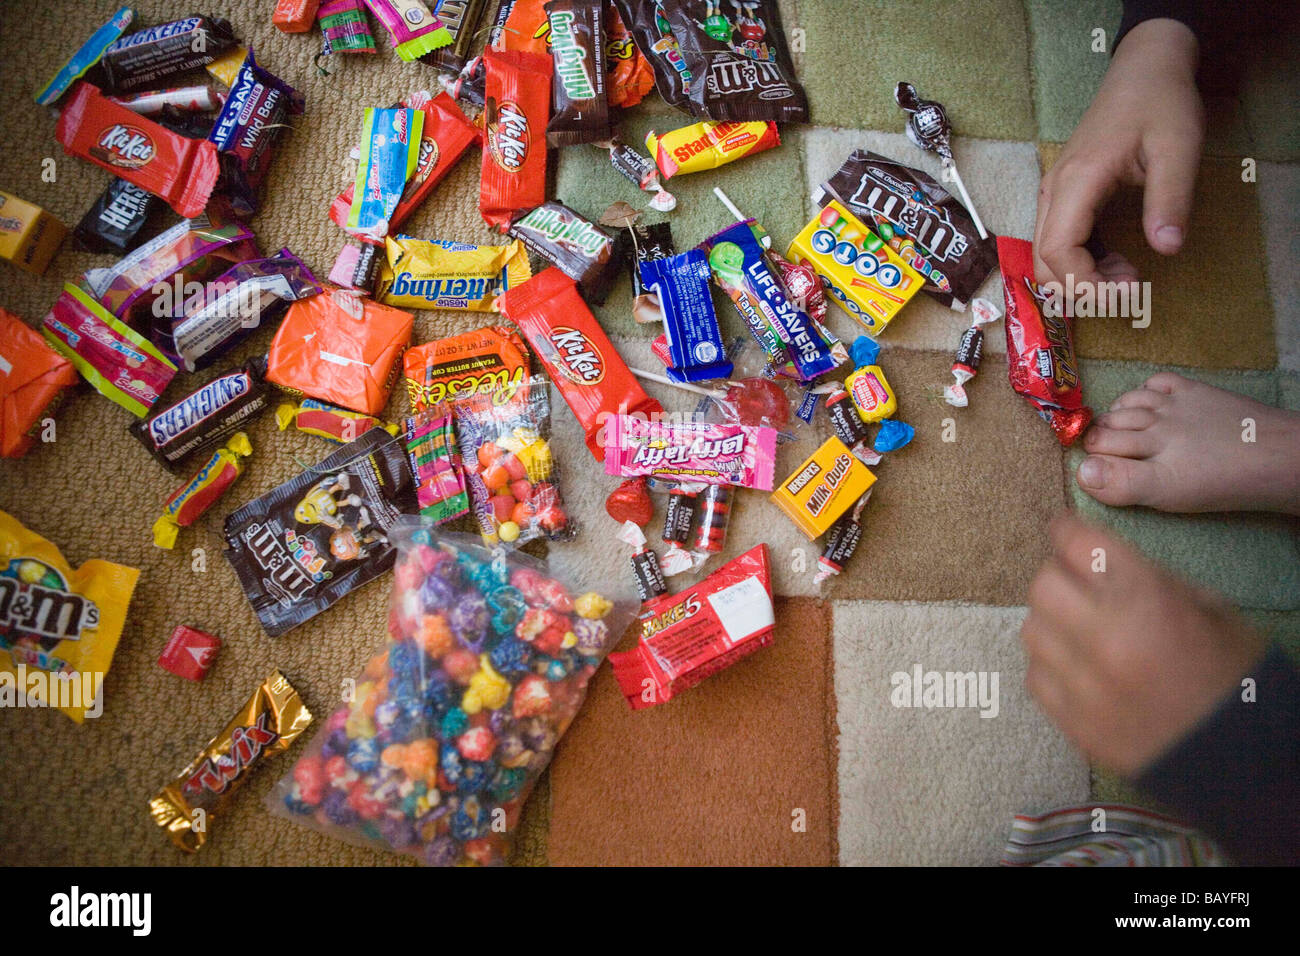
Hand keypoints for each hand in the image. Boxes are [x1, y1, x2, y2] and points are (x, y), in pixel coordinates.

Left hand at [1021, 515, 1264, 776]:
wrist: (1246, 760)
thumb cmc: (1236, 677)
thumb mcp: (1210, 609)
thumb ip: (1149, 579)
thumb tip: (1099, 563)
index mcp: (1147, 603)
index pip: (1079, 545)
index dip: (1067, 531)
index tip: (1064, 530)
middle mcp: (1108, 641)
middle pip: (1044, 585)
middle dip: (1058, 575)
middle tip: (1076, 582)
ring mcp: (1086, 686)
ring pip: (1032, 630)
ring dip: (1051, 621)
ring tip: (1078, 626)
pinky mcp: (1074, 724)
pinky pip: (1036, 676)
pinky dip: (1051, 664)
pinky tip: (1077, 665)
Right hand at [1033, 19, 1204, 287]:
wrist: (1143, 70)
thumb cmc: (1160, 104)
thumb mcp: (1178, 148)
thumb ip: (1171, 199)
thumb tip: (1167, 249)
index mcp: (1077, 180)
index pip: (1058, 249)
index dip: (1084, 282)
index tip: (1125, 293)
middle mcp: (1055, 191)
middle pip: (1044, 260)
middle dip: (1081, 287)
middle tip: (1129, 291)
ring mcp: (1055, 193)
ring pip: (1047, 255)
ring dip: (1081, 277)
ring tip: (1127, 276)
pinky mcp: (1063, 195)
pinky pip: (1057, 241)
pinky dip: (1081, 262)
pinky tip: (1116, 261)